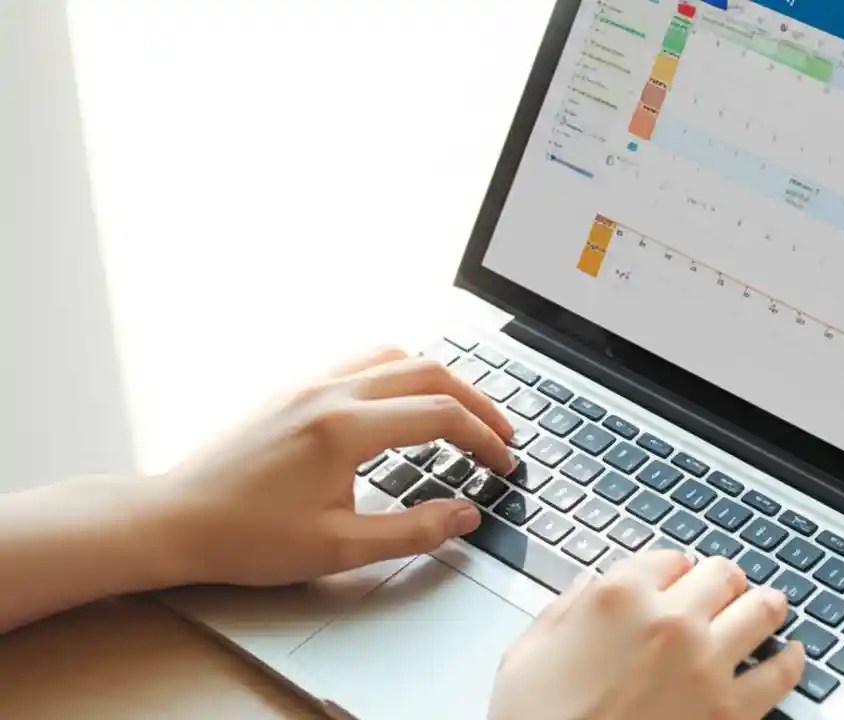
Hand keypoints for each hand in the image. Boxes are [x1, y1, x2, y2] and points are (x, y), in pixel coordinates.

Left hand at [155, 346, 516, 587]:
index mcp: (345, 429)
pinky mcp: (294, 389)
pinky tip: (405, 406)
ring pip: (396, 355)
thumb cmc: (246, 537)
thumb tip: (465, 514)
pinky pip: (363, 361)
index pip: (441, 416)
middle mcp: (330, 392)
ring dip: (440, 379)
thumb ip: (411, 531)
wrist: (173, 519)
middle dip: (477, 401)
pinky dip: (402, 374)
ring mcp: (310, 384)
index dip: (485, 439)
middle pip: (430, 371)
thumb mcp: (337, 549)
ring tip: (463, 413)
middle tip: (502, 434)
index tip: (504, 465)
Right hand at [489, 552, 805, 719]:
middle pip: (721, 574)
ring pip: (761, 609)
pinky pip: (781, 672)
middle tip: (725, 592)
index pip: (669, 558)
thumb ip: (561, 612)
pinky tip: (792, 655)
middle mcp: (670, 619)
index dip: (674, 571)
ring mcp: (708, 663)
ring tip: (768, 609)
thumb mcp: (524, 657)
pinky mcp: (732, 711)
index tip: (678, 581)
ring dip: (764, 606)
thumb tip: (585, 588)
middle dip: (723, 582)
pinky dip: (792, 660)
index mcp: (618, 597)